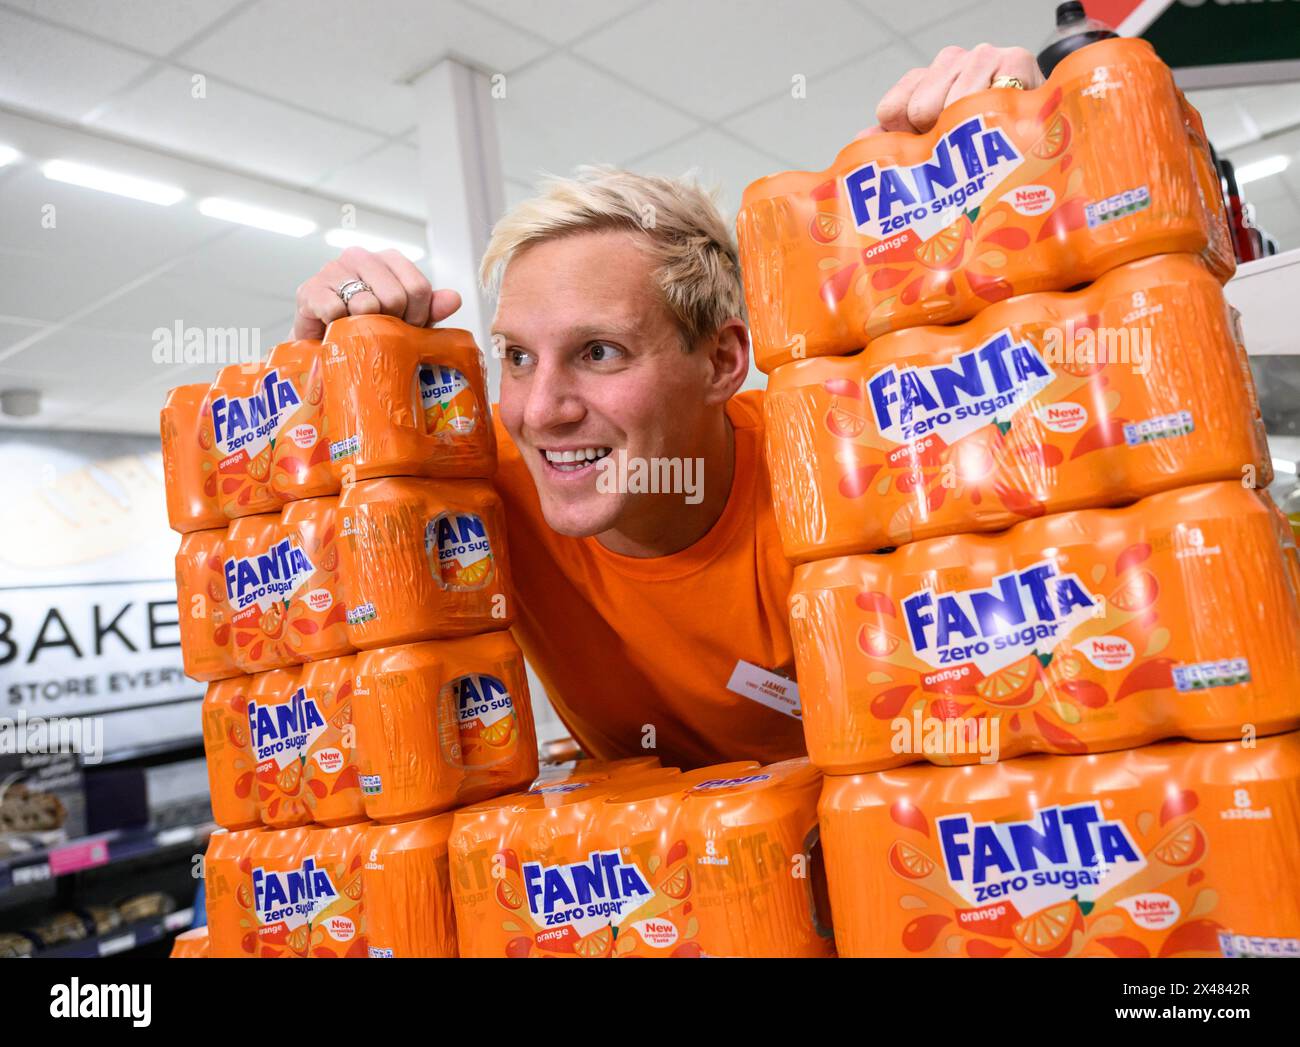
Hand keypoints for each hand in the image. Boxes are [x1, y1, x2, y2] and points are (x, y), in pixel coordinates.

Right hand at [292, 246, 462, 339]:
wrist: (326, 345)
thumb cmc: (371, 328)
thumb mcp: (407, 320)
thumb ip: (431, 308)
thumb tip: (455, 299)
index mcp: (390, 259)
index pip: (419, 287)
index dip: (417, 317)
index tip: (406, 328)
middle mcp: (361, 256)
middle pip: (396, 296)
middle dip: (392, 324)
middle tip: (380, 334)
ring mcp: (334, 268)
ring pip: (367, 303)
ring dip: (366, 328)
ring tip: (358, 332)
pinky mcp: (310, 289)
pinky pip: (336, 310)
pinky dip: (340, 327)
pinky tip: (337, 329)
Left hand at [865, 44, 1043, 137]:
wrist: (1037, 128)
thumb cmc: (981, 140)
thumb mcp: (932, 146)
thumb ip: (893, 146)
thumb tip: (860, 144)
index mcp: (923, 80)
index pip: (891, 109)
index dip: (906, 139)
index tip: (928, 149)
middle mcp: (950, 60)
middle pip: (920, 108)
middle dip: (938, 139)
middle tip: (961, 149)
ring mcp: (983, 56)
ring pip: (955, 107)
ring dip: (968, 137)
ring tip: (984, 142)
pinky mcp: (1016, 60)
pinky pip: (990, 100)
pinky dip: (993, 123)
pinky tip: (1001, 129)